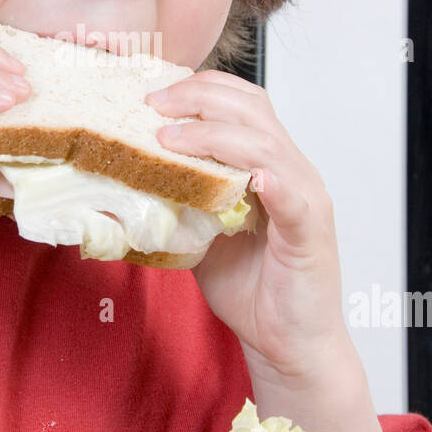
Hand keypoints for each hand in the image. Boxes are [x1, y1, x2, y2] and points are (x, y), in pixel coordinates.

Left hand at [145, 71, 348, 381]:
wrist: (287, 343)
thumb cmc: (250, 288)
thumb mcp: (199, 233)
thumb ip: (176, 201)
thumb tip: (121, 182)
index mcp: (268, 163)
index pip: (242, 103)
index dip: (200, 88)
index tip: (153, 93)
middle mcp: (291, 171)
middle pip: (253, 109)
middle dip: (199, 98)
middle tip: (153, 104)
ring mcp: (304, 198)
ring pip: (266, 145)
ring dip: (215, 135)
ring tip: (171, 138)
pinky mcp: (309, 233)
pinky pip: (292, 198)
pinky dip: (272, 182)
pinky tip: (252, 177)